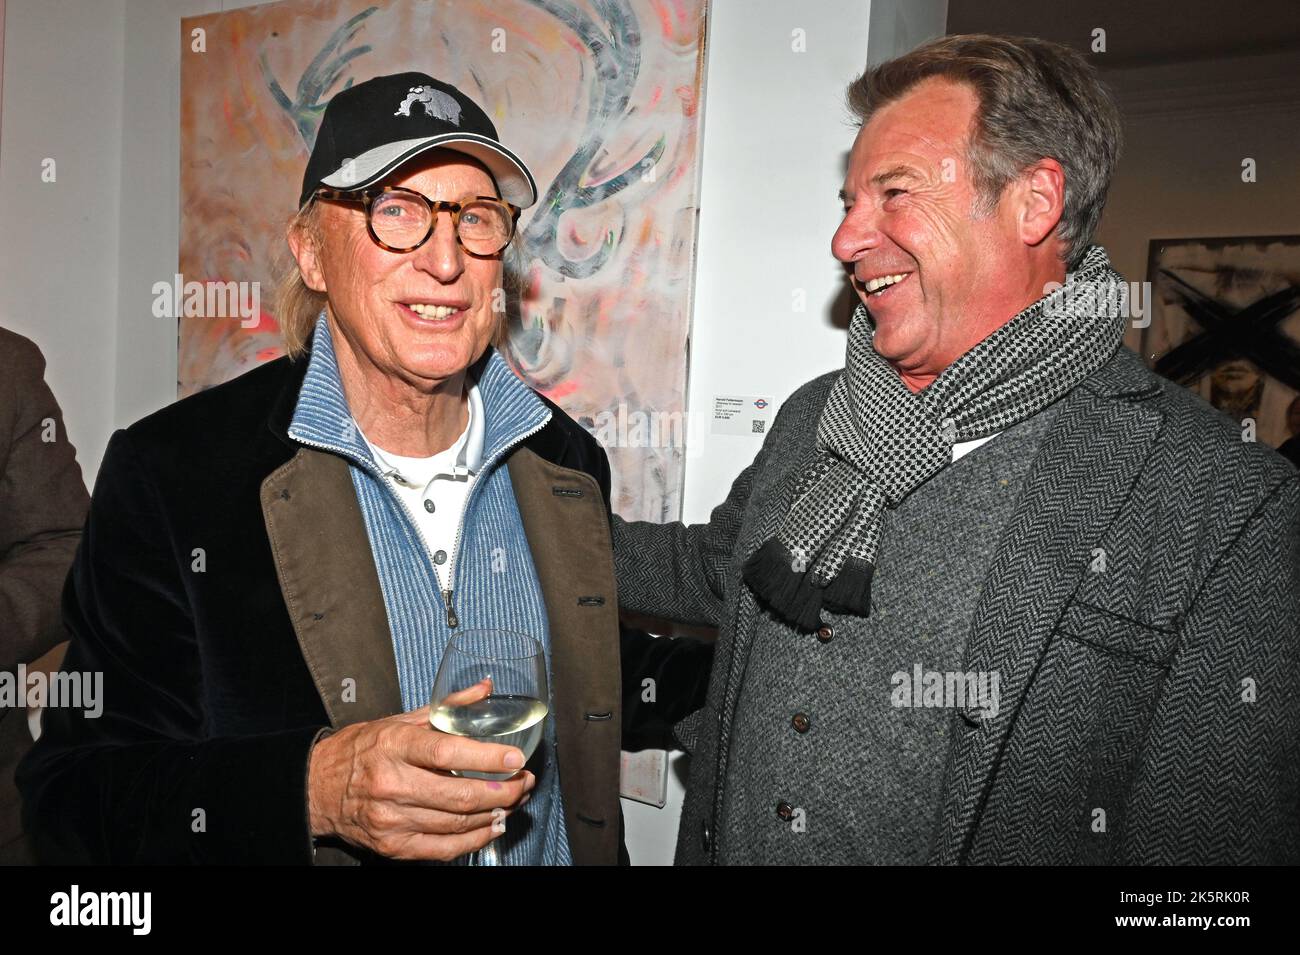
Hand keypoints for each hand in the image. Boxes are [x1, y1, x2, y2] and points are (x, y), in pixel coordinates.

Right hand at [307, 678, 535, 860]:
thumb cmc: (360, 750)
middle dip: (502, 792)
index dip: (487, 759)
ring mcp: (391, 819)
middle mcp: (392, 784)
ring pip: (456, 823)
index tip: (516, 759)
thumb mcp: (399, 720)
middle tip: (524, 782)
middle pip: (459, 795)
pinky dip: (474, 839)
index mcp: (394, 746)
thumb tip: (485, 689)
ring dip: (494, 814)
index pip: (447, 753)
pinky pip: (444, 849)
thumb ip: (446, 707)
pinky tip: (492, 825)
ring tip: (514, 800)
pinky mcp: (393, 845)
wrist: (316, 788)